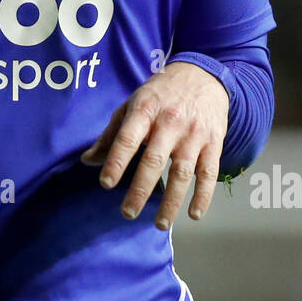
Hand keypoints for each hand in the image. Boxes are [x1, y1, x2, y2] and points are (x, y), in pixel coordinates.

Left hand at [79, 61, 229, 228]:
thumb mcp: (132, 104)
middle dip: (140, 189)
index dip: (116, 161)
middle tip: (128, 213)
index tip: (106, 183)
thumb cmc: (160, 94)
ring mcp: (194, 134)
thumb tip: (87, 161)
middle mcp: (170, 122)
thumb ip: (111, 135)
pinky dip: (203, 195)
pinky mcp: (214, 142)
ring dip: (171, 201)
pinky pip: (209, 173)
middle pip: (154, 160)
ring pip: (182, 172)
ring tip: (160, 224)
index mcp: (145, 110)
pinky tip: (194, 214)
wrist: (204, 75)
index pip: (128, 138)